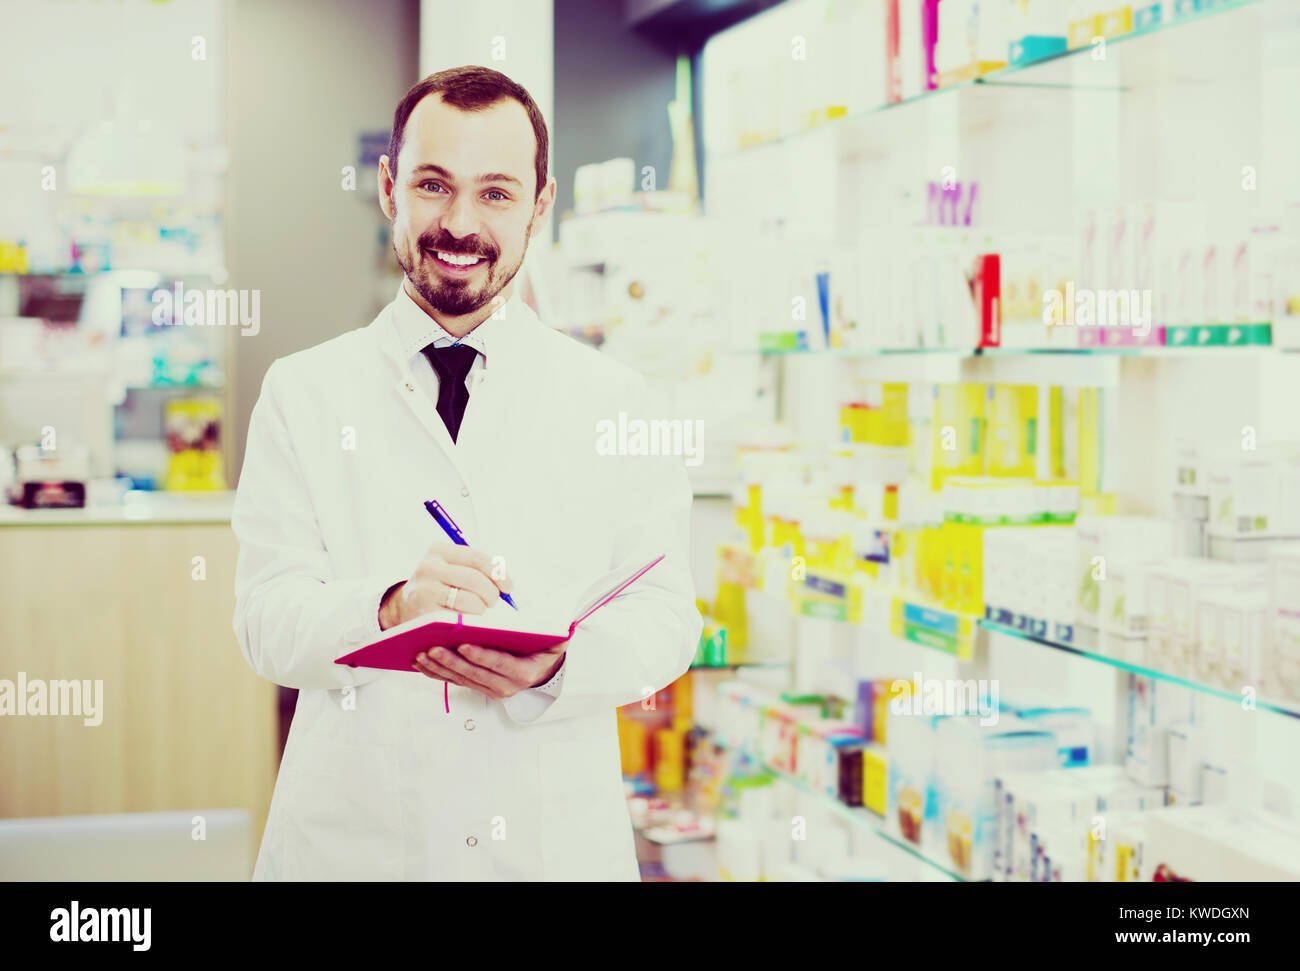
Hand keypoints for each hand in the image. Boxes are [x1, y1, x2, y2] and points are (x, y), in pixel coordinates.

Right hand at [380, 541, 512, 629]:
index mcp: (438, 551)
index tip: (509, 587)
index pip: (476, 558)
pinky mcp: (424, 613)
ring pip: (469, 600)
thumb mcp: (450, 569)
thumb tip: (507, 584)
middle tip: (494, 602)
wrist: (402, 607)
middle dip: (491, 594)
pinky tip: (469, 621)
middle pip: (474, 579)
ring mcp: (424, 590)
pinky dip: (469, 621)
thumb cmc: (438, 586)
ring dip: (481, 609)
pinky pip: (458, 619)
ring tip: (480, 611)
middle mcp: (428, 567)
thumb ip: (475, 569)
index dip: (497, 573)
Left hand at [412, 642, 564, 700]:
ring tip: (421, 654)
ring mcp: (491, 690)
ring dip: (440, 668)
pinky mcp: (479, 688)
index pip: (499, 664)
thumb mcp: (556, 640)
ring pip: (461, 679)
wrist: (544, 669)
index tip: (463, 645)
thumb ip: (556, 633)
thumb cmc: (546, 648)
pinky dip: (437, 673)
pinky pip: (455, 682)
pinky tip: (422, 664)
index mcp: (524, 673)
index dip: (481, 656)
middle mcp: (506, 686)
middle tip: (432, 648)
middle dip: (452, 661)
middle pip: (475, 673)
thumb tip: (558, 625)